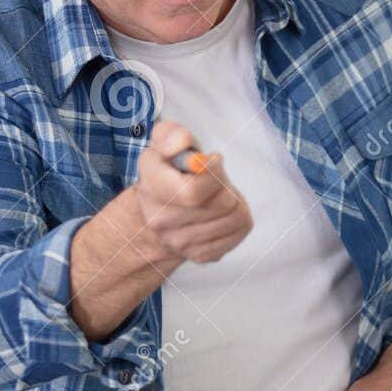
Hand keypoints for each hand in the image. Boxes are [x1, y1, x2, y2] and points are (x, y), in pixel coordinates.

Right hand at [131, 120, 252, 265]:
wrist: (155, 217)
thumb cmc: (166, 172)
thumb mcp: (162, 143)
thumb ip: (170, 135)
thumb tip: (183, 143)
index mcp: (151, 190)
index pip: (194, 192)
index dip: (214, 172)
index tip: (214, 160)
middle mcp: (162, 222)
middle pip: (221, 203)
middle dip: (225, 184)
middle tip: (214, 179)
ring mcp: (182, 244)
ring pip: (235, 215)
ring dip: (233, 199)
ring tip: (215, 195)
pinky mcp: (203, 255)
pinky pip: (240, 229)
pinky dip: (237, 216)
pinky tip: (220, 212)